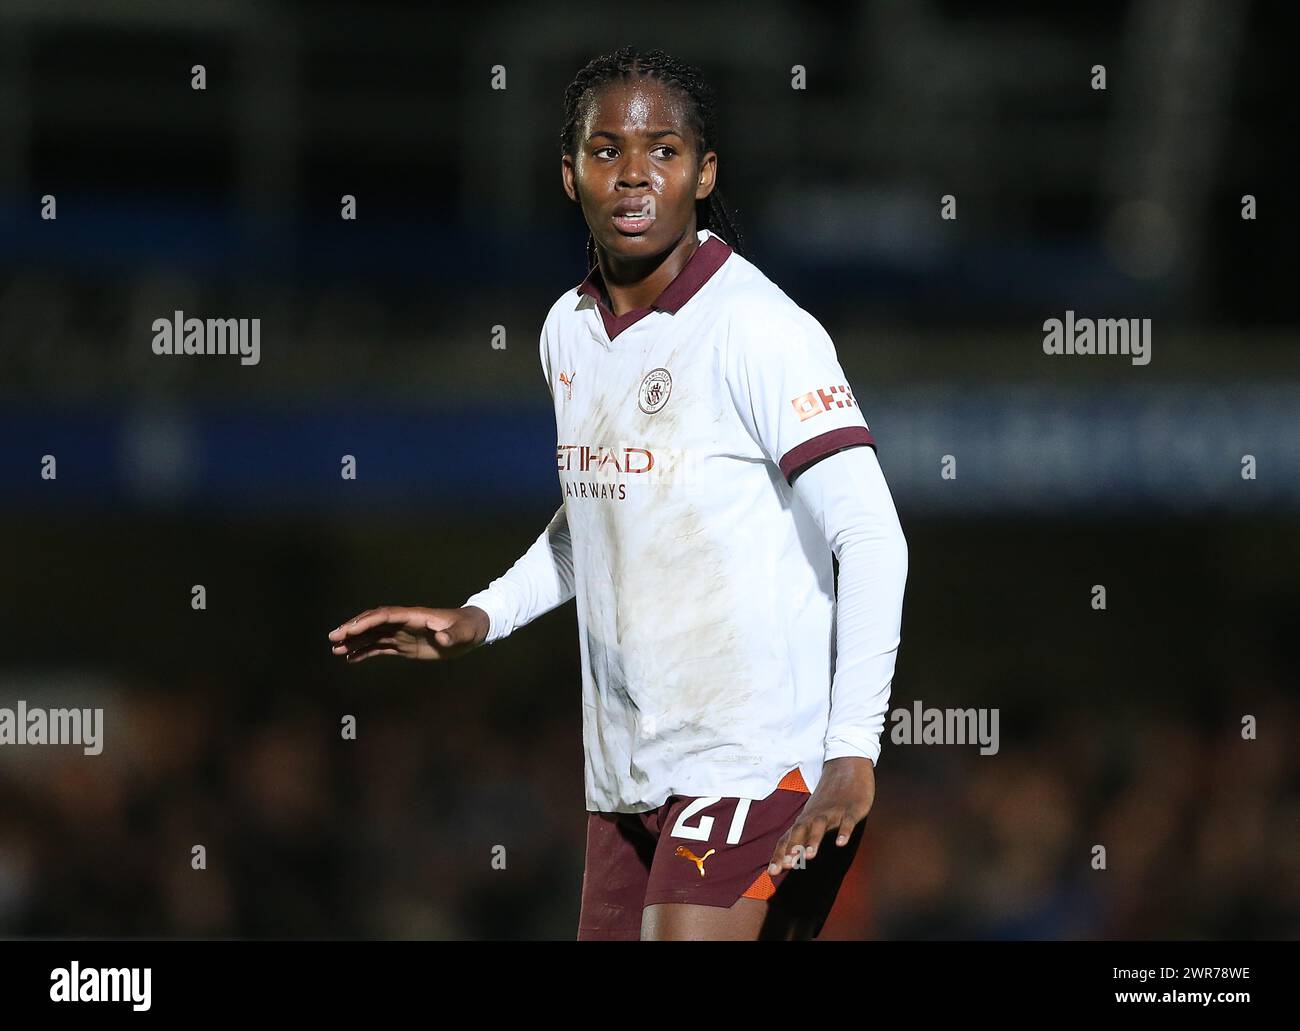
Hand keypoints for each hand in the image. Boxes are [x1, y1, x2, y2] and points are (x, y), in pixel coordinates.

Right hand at [327, 605, 489, 662]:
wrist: (470, 633)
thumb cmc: (467, 629)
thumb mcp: (462, 632)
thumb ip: (452, 635)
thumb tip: (444, 640)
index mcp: (414, 616)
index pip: (385, 616)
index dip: (367, 622)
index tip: (350, 630)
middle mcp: (403, 623)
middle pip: (373, 623)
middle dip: (353, 629)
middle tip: (333, 638)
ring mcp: (402, 634)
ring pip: (373, 635)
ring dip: (354, 641)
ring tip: (335, 650)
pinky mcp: (404, 646)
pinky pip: (380, 647)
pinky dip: (365, 652)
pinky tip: (350, 659)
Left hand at [767, 756, 874, 875]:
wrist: (847, 768)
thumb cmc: (828, 799)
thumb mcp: (813, 816)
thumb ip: (802, 836)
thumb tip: (788, 858)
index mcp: (805, 819)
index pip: (788, 838)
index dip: (780, 854)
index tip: (772, 872)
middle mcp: (815, 815)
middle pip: (800, 830)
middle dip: (793, 848)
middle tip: (787, 865)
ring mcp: (833, 811)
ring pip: (821, 825)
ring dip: (814, 840)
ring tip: (809, 856)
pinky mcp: (851, 809)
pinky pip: (847, 821)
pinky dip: (844, 832)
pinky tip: (841, 843)